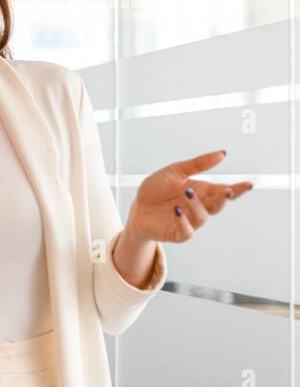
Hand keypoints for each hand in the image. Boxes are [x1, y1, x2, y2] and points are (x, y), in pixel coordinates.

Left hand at [127, 149, 252, 242]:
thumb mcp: (175, 171)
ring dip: (197, 205)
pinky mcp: (177, 232)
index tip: (248, 184)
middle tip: (227, 191)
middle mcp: (198, 207)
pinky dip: (184, 221)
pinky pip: (186, 231)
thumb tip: (222, 154)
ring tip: (188, 193)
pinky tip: (177, 211)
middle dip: (224, 198)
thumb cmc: (156, 190)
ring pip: (202, 217)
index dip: (238, 189)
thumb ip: (198, 164)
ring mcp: (189, 221)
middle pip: (218, 205)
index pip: (223, 190)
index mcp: (201, 191)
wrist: (137, 207)